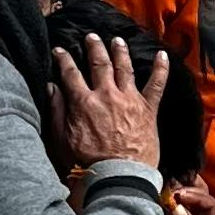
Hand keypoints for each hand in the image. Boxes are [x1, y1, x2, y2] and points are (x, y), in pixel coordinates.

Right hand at [50, 36, 165, 174]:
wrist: (118, 177)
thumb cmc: (88, 163)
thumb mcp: (61, 139)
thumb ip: (57, 111)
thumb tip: (52, 88)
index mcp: (83, 102)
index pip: (70, 73)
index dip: (64, 59)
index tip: (60, 50)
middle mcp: (106, 94)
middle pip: (100, 63)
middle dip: (94, 47)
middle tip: (91, 37)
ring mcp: (129, 100)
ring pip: (125, 67)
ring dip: (120, 51)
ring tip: (117, 40)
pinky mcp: (148, 110)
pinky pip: (156, 85)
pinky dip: (161, 69)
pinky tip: (163, 56)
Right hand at [161, 178, 214, 214]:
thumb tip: (177, 207)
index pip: (208, 202)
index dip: (194, 195)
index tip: (178, 194)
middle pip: (197, 196)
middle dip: (185, 186)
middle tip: (168, 178)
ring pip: (183, 201)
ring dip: (173, 191)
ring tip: (160, 182)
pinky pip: (171, 210)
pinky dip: (164, 202)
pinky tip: (155, 194)